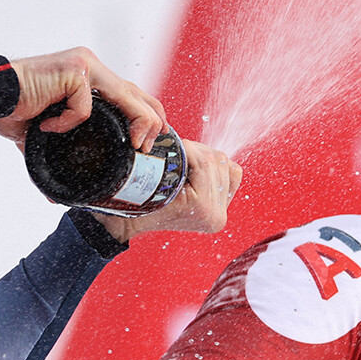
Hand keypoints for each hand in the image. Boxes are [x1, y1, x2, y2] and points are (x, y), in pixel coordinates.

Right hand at [0, 46, 166, 151]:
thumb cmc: (15, 110)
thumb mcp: (48, 133)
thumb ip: (61, 154)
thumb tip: (56, 197)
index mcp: (93, 77)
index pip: (134, 94)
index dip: (150, 116)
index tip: (155, 140)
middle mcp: (93, 68)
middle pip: (139, 95)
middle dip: (152, 125)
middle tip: (146, 149)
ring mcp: (86, 67)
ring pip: (127, 98)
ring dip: (135, 125)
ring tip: (132, 145)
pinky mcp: (75, 72)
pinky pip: (85, 109)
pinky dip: (67, 123)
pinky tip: (47, 125)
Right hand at [90, 139, 241, 242]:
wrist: (128, 219)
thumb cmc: (134, 195)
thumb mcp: (151, 175)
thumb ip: (175, 157)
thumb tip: (181, 140)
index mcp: (202, 210)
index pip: (204, 162)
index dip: (187, 149)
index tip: (172, 147)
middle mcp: (216, 215)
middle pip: (218, 162)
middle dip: (195, 151)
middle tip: (177, 151)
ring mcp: (220, 213)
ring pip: (224, 163)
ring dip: (203, 155)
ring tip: (183, 159)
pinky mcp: (221, 208)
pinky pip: (232, 173)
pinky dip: (216, 164)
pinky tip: (198, 166)